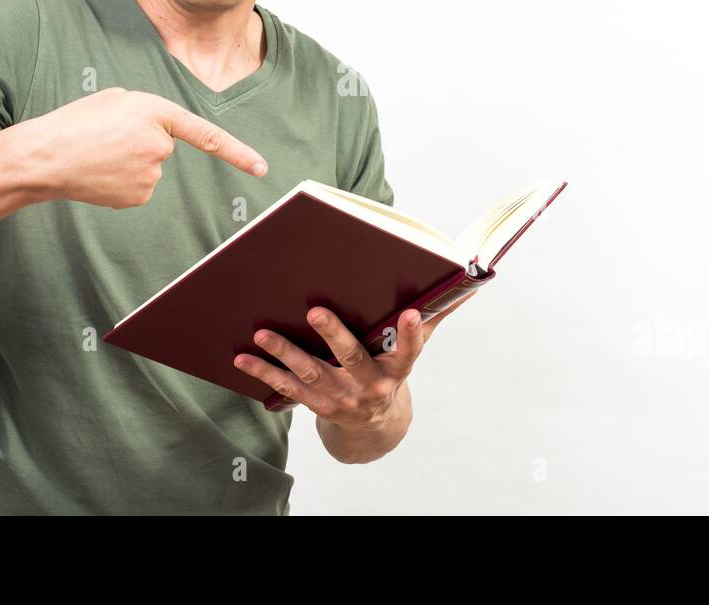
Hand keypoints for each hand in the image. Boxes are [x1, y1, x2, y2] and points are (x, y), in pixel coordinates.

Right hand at [18, 86, 267, 208]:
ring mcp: (151, 176)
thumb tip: (159, 139)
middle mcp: (160, 147)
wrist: (45, 156)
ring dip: (130, 160)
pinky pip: (139, 185)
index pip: (206, 134)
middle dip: (142, 141)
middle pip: (164, 145)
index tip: (262, 168)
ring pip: (150, 167)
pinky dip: (122, 179)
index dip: (237, 153)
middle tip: (109, 136)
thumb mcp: (116, 100)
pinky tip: (101, 171)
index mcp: (157, 113)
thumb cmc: (76, 122)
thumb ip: (149, 112)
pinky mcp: (138, 197)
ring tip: (100, 152)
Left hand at [232, 291, 476, 426]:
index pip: (410, 350)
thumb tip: (466, 282)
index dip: (413, 332)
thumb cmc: (391, 368)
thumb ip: (433, 315)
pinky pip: (285, 387)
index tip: (413, 312)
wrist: (373, 426)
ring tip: (263, 332)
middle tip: (316, 311)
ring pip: (310, 373)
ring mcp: (340, 397)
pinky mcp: (314, 404)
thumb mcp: (413, 347)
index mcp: (397, 367)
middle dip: (333, 335)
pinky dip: (262, 371)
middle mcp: (369, 385)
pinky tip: (242, 356)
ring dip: (285, 352)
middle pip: (351, 358)